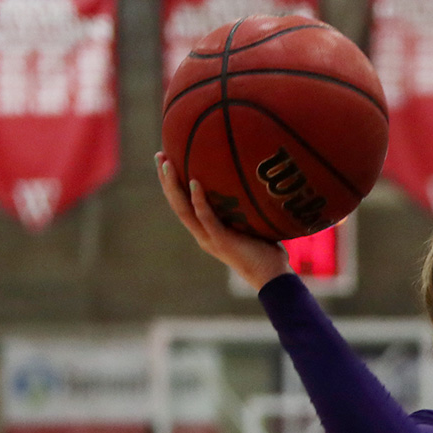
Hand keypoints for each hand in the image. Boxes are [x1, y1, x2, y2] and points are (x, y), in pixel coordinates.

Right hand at [154, 153, 292, 291]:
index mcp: (206, 231)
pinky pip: (206, 218)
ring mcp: (210, 239)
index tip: (166, 160)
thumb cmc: (268, 251)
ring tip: (166, 163)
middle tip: (159, 155)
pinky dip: (199, 200)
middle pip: (176, 204)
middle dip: (165, 179)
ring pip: (183, 210)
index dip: (173, 184)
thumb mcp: (252, 224)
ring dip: (173, 186)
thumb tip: (254, 180)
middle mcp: (203, 234)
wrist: (273, 278)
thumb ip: (245, 207)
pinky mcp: (221, 241)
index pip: (183, 205)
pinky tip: (196, 182)